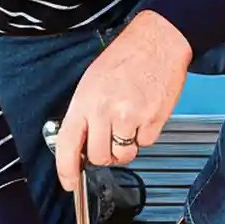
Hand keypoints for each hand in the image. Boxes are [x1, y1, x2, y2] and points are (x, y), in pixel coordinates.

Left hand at [56, 10, 190, 189]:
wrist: (158, 41)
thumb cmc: (125, 57)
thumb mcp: (92, 81)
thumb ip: (85, 113)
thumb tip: (82, 143)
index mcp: (85, 101)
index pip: (68, 145)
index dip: (66, 169)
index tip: (68, 182)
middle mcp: (105, 111)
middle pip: (100, 157)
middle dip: (104, 154)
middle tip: (110, 138)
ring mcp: (131, 118)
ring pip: (124, 155)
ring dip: (126, 146)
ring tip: (129, 120)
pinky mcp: (153, 121)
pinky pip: (145, 144)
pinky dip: (145, 135)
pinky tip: (145, 113)